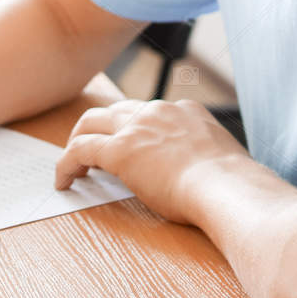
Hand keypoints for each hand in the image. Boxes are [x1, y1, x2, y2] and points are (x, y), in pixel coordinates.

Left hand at [54, 98, 249, 224]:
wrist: (227, 187)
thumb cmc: (232, 185)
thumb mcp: (222, 159)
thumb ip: (206, 157)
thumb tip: (206, 174)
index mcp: (186, 111)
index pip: (149, 112)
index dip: (132, 129)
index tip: (129, 145)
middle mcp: (158, 111)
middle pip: (115, 110)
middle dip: (98, 127)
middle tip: (89, 148)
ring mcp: (137, 127)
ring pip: (91, 122)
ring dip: (78, 140)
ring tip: (71, 164)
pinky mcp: (119, 150)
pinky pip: (79, 150)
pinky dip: (66, 164)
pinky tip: (64, 181)